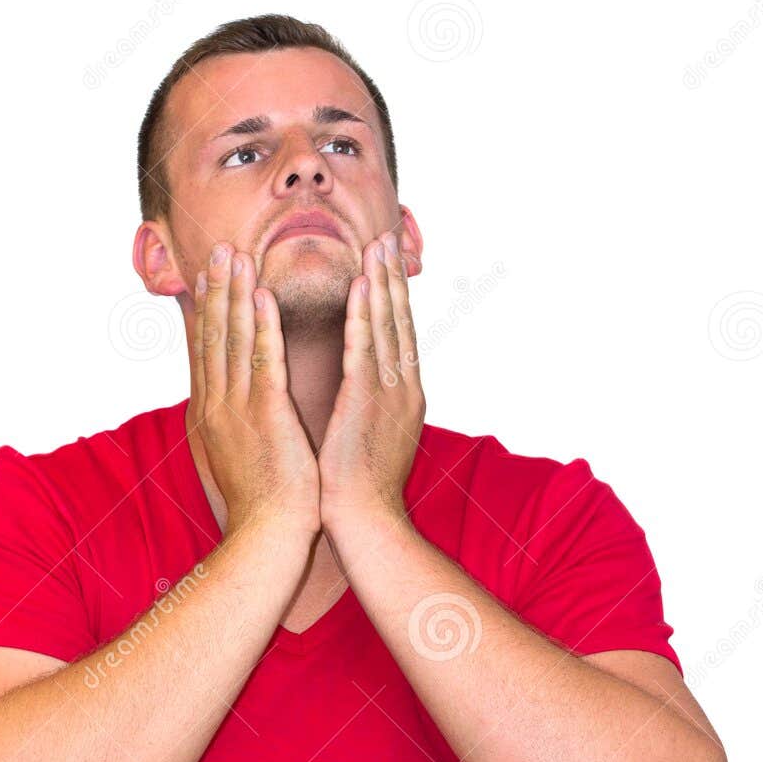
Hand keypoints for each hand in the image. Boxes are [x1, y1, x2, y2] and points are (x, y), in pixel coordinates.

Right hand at [191, 241, 320, 539]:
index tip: (207, 276)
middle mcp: (218, 406)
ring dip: (235, 294)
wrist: (267, 537)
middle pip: (214, 336)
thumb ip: (233, 427)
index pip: (206, 352)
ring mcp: (238, 410)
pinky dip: (262, 327)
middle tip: (218, 248)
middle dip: (216, 289)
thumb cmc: (261, 505)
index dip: (207, 311)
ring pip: (234, 340)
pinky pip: (262, 362)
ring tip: (236, 255)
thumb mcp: (236, 458)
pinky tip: (262, 296)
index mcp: (212, 414)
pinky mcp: (265, 417)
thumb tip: (229, 413)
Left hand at [318, 228, 424, 536]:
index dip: (394, 299)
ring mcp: (390, 396)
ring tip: (376, 246)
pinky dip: (366, 316)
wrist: (365, 524)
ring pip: (388, 328)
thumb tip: (367, 394)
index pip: (400, 337)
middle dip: (392, 279)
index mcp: (404, 398)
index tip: (386, 265)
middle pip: (400, 323)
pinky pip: (366, 350)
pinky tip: (362, 287)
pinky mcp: (369, 404)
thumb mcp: (374, 441)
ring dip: (382, 284)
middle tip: (385, 237)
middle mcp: (404, 390)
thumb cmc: (359, 491)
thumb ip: (373, 409)